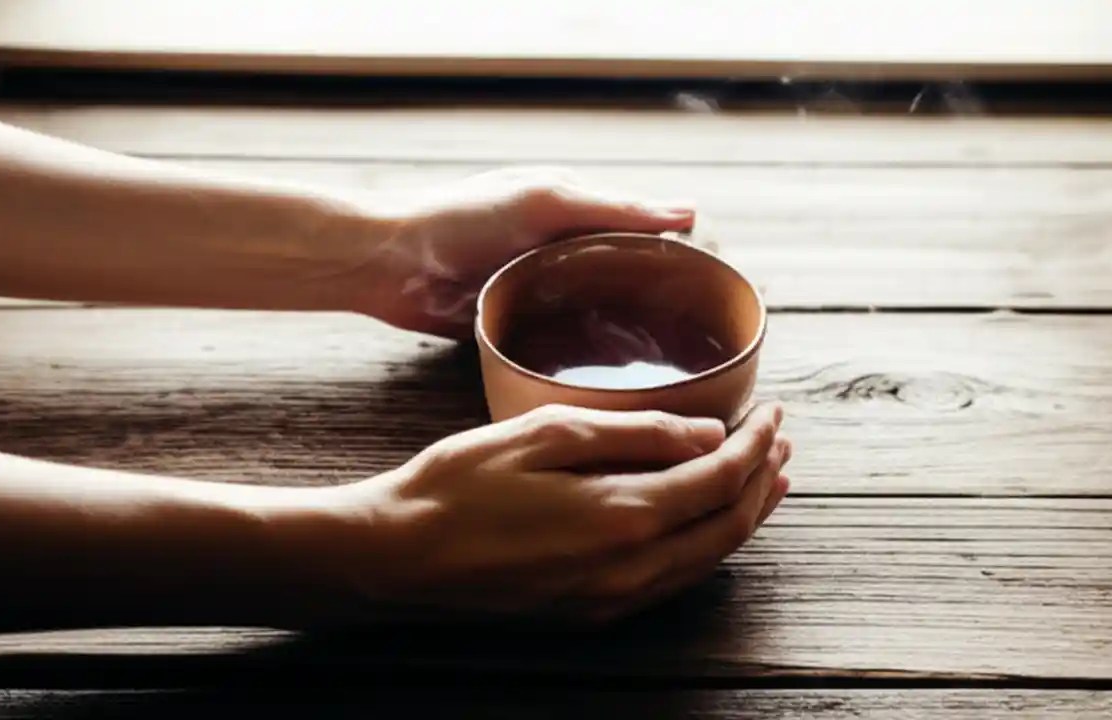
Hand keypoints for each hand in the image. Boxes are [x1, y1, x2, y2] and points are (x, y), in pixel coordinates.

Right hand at [285, 404, 790, 624]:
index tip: (771, 411)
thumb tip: (708, 433)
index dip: (756, 443)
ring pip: (706, 559)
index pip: (722, 479)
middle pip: (728, 526)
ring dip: (742, 516)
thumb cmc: (458, 483)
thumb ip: (635, 434)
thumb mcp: (545, 433)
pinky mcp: (589, 613)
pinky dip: (704, 545)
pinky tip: (703, 522)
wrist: (395, 557)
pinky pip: (672, 581)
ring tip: (764, 480)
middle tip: (778, 441)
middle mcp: (631, 568)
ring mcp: (611, 599)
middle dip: (763, 480)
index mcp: (623, 515)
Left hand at [356, 167, 695, 337]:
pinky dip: (596, 357)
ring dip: (636, 337)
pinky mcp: (520, 326)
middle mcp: (567, 252)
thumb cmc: (461, 219)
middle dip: (669, 305)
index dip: (688, 255)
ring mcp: (545, 291)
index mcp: (578, 213)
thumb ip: (614, 209)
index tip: (721, 286)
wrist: (389, 263)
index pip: (650, 231)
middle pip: (634, 279)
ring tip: (673, 369)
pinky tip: (618, 382)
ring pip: (605, 315)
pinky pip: (568, 344)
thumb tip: (690, 213)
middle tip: (705, 340)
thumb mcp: (543, 202)